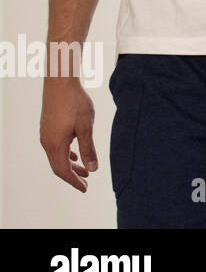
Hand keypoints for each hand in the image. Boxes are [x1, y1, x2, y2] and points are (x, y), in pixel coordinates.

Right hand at [40, 76, 96, 191]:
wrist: (60, 82)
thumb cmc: (74, 102)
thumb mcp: (86, 127)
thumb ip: (89, 148)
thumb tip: (92, 168)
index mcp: (55, 144)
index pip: (63, 171)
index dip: (74, 181)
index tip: (85, 188)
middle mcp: (47, 142)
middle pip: (58, 166)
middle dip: (72, 176)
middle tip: (86, 183)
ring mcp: (46, 135)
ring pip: (57, 156)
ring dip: (70, 165)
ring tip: (85, 171)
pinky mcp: (48, 128)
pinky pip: (56, 147)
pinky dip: (66, 154)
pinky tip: (75, 154)